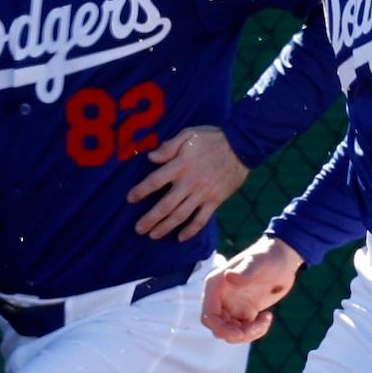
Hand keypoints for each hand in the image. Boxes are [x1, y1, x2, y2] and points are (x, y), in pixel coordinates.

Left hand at [127, 125, 247, 240]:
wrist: (242, 147)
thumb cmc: (212, 139)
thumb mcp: (188, 135)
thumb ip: (169, 146)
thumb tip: (151, 158)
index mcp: (180, 166)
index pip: (155, 181)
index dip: (141, 191)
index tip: (130, 199)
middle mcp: (189, 183)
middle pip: (166, 205)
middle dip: (150, 218)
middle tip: (138, 229)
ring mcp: (203, 194)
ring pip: (181, 215)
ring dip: (166, 227)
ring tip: (153, 235)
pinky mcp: (215, 201)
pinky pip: (202, 219)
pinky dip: (191, 230)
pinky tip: (180, 237)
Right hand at [203, 237, 301, 344]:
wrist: (283, 258)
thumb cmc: (269, 257)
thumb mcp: (258, 263)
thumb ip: (244, 272)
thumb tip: (228, 277)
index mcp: (216, 286)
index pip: (209, 316)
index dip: (220, 328)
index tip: (240, 333)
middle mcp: (220, 298)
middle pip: (218, 328)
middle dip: (236, 334)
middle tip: (258, 327)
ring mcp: (232, 306)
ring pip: (230, 332)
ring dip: (247, 334)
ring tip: (266, 320)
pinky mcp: (245, 311)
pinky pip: (243, 330)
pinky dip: (255, 331)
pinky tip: (268, 317)